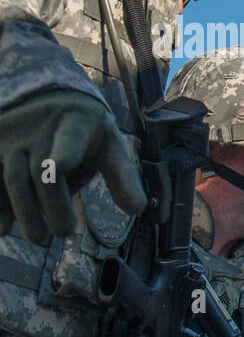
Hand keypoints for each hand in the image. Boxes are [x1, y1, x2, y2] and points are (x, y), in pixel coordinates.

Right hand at [0, 89, 145, 241]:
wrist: (44, 97)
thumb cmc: (85, 130)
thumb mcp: (107, 143)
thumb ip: (122, 175)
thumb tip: (137, 210)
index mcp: (76, 121)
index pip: (70, 138)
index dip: (64, 152)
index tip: (60, 167)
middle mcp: (39, 126)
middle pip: (42, 171)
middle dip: (53, 205)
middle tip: (63, 233)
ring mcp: (11, 136)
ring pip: (14, 178)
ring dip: (24, 212)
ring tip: (39, 239)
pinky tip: (3, 229)